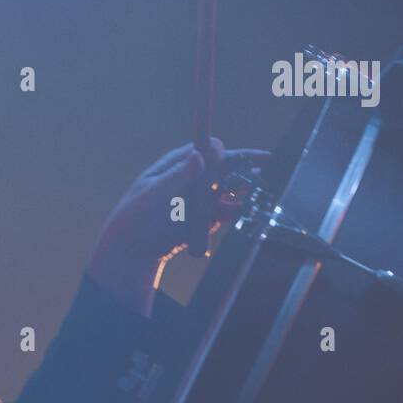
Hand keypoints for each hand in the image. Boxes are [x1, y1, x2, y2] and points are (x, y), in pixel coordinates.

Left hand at [86, 138, 268, 314]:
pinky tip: (245, 216)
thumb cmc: (134, 217)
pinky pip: (229, 213)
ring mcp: (203, 198)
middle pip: (229, 169)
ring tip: (263, 198)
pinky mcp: (207, 218)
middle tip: (270, 178)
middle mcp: (195, 178)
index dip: (234, 153)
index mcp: (180, 164)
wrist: (132, 251)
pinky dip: (238, 214)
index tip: (256, 160)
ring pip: (233, 191)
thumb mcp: (152, 195)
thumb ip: (176, 177)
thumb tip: (198, 156)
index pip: (213, 151)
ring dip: (248, 194)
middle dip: (249, 173)